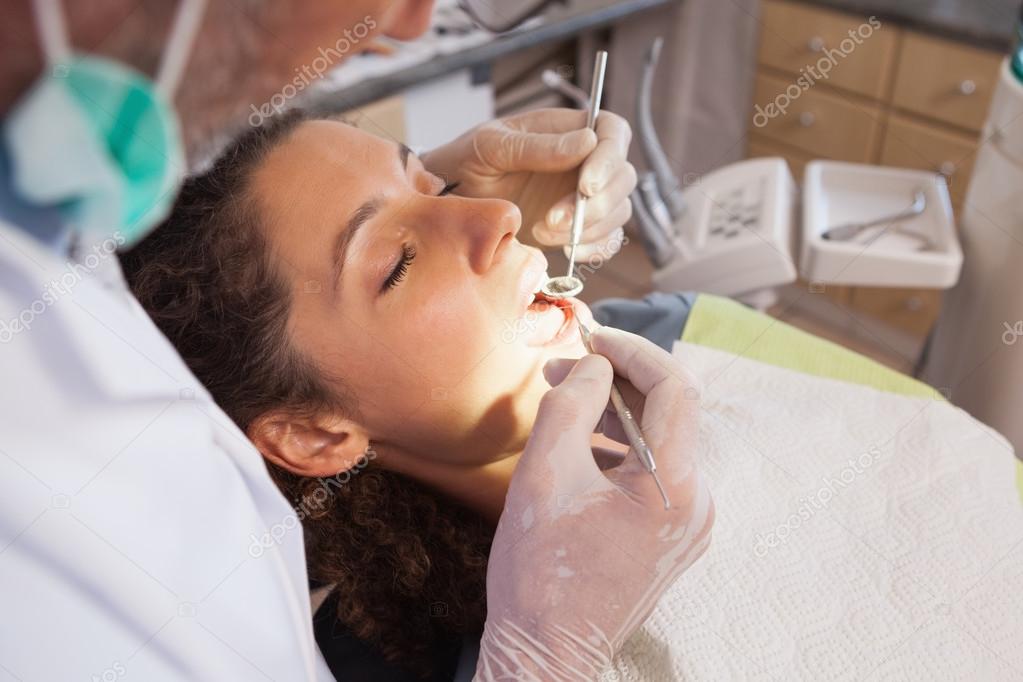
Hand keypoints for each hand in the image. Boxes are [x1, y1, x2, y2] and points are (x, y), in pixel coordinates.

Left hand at [422, 108, 635, 256]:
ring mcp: (580, 196)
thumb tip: (588, 142)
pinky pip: (606, 239)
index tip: (586, 186)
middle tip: (555, 219)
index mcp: (565, 130)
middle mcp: (581, 161)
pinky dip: (594, 248)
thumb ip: (537, 146)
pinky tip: (566, 251)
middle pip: (622, 176)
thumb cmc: (464, 163)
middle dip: (597, 203)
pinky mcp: (576, 228)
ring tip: (543, 232)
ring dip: (590, 227)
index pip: (612, 132)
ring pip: (619, 210)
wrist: (447, 203)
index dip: (609, 158)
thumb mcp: (491, 147)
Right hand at [475, 327, 713, 680]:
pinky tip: (577, 441)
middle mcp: (697, 504)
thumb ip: (570, 404)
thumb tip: (593, 365)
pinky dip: (618, 447)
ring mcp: (688, 523)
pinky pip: (653, 471)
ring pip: (659, 440)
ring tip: (562, 398)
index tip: (591, 338)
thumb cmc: (541, 573)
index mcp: (677, 487)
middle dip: (616, 381)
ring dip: (613, 413)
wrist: (547, 652)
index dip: (633, 351)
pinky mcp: (671, 535)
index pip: (674, 389)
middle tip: (562, 368)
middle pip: (668, 413)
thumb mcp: (544, 475)